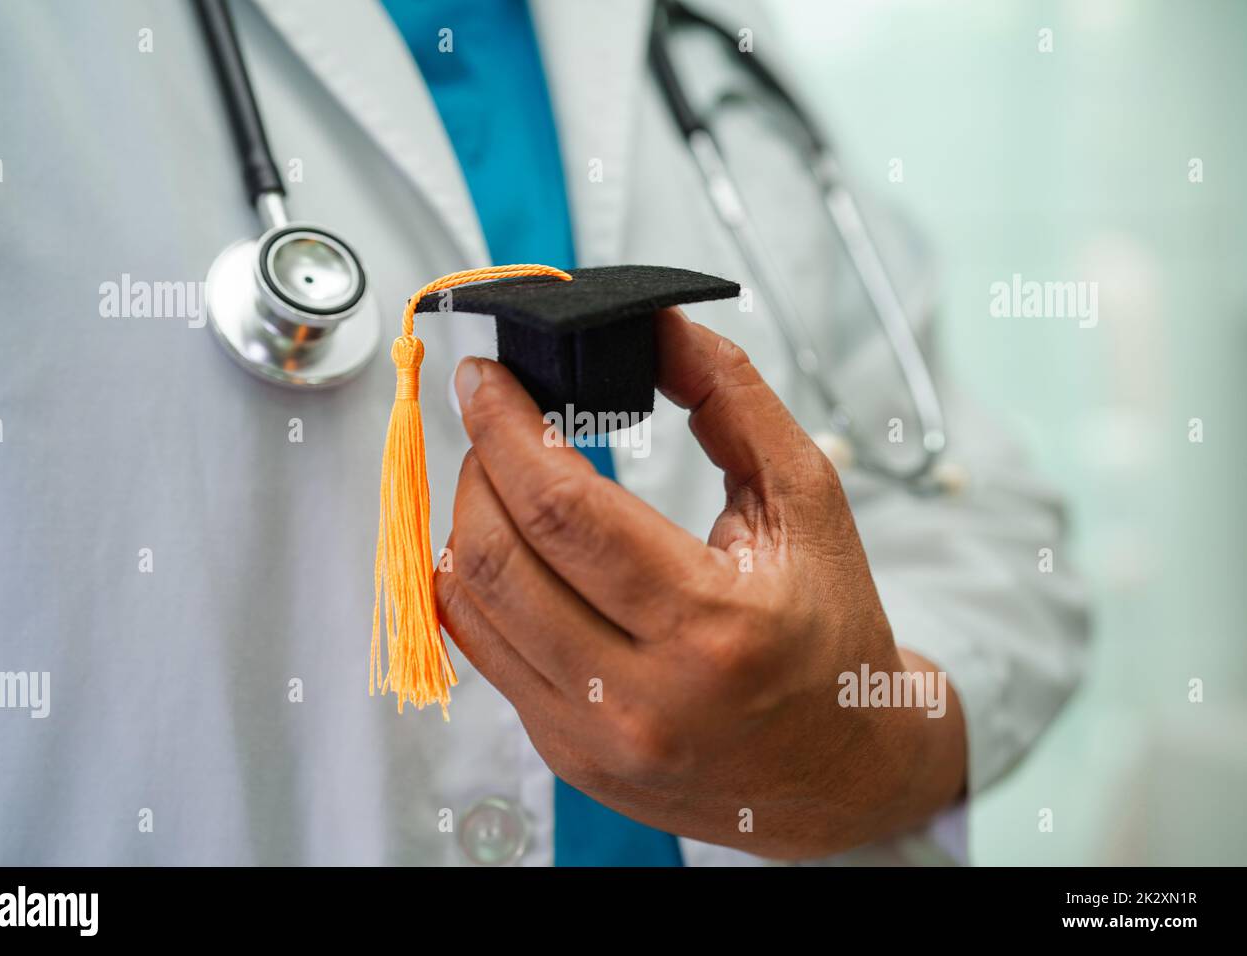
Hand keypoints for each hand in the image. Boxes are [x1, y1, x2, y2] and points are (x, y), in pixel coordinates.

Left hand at [435, 308, 965, 858]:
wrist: (838, 770)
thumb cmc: (829, 630)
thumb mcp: (807, 500)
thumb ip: (733, 398)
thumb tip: (656, 325)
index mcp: (714, 625)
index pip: (565, 510)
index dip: (506, 427)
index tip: (485, 378)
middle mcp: (642, 696)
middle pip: (497, 557)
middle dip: (476, 464)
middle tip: (491, 417)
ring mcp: (593, 737)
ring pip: (470, 607)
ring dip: (466, 518)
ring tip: (500, 476)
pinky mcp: (566, 756)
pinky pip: (483, 653)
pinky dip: (476, 583)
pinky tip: (510, 547)